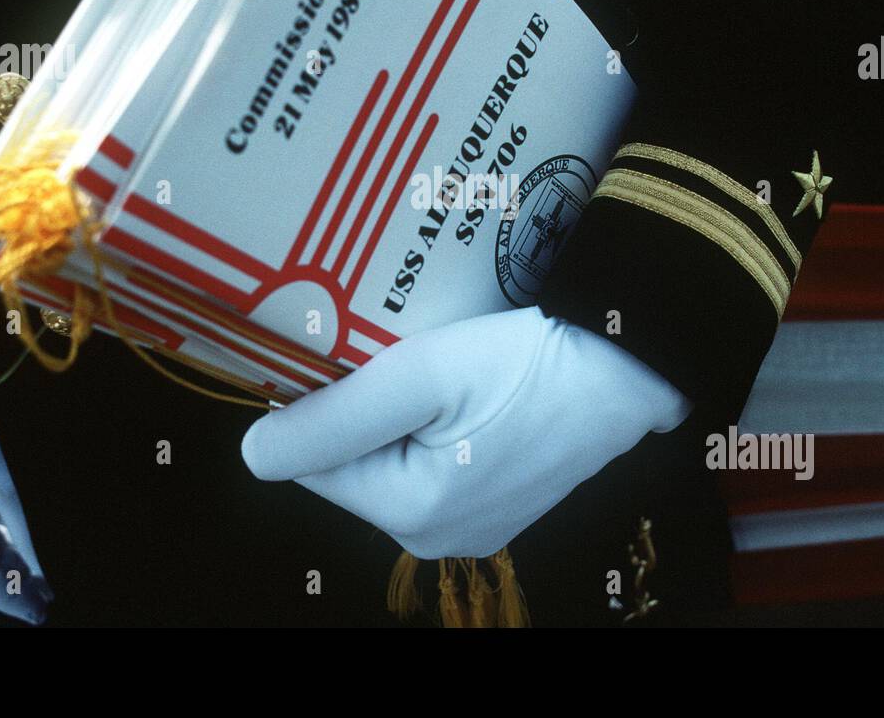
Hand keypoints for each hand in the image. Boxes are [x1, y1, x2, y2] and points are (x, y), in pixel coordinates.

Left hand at [241, 306, 690, 558]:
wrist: (629, 363)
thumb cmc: (524, 364)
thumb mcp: (420, 377)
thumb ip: (334, 421)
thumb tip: (253, 456)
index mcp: (409, 513)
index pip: (314, 461)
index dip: (318, 401)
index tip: (343, 350)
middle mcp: (437, 538)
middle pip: (357, 464)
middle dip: (363, 408)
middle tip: (394, 346)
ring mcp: (476, 526)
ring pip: (397, 461)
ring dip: (400, 414)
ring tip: (433, 361)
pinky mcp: (503, 504)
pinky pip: (440, 464)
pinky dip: (438, 426)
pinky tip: (465, 388)